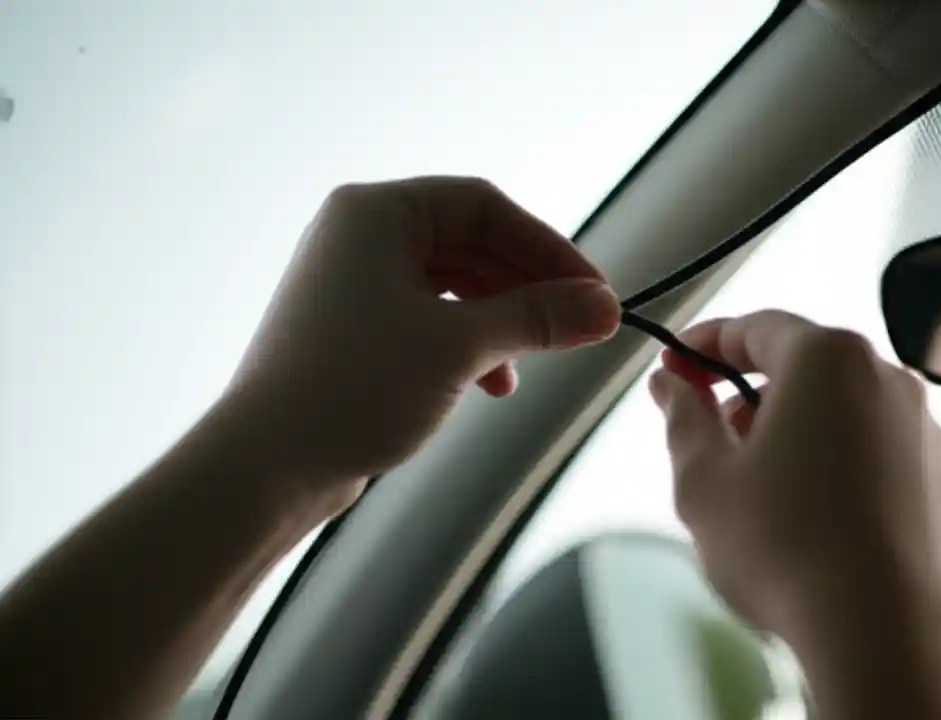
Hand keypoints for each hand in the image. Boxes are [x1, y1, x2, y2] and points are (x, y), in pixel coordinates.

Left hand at [223, 176, 619, 498]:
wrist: (265, 466)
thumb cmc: (354, 387)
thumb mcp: (461, 347)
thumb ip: (538, 319)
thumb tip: (606, 308)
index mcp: (376, 214)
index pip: (485, 206)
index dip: (547, 247)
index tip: (593, 292)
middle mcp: (359, 236)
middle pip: (471, 243)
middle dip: (528, 287)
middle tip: (579, 326)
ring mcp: (351, 283)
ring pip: (453, 285)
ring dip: (502, 320)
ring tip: (535, 361)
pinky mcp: (351, 329)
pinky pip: (427, 317)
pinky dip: (468, 343)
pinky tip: (493, 385)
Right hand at [650, 311, 940, 717]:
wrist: (888, 633)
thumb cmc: (787, 549)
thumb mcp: (704, 479)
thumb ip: (683, 417)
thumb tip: (672, 384)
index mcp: (828, 360)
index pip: (755, 327)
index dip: (703, 344)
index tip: (673, 367)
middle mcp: (889, 380)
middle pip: (804, 368)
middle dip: (750, 394)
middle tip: (709, 437)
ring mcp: (925, 433)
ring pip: (844, 414)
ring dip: (796, 435)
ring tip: (758, 492)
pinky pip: (878, 458)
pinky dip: (840, 471)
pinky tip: (812, 524)